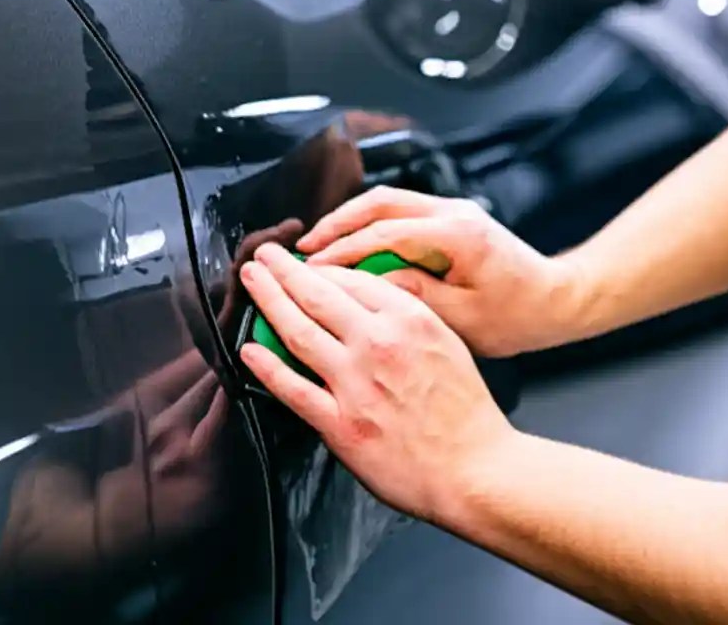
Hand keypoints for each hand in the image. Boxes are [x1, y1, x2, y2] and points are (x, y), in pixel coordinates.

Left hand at [239, 244, 515, 521]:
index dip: (320, 266)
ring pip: (298, 330)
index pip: (352, 278)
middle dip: (282, 269)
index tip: (304, 261)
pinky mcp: (340, 424)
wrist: (478, 471)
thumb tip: (372, 303)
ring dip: (267, 300)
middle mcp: (379, 343)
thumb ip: (409, 320)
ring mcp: (356, 383)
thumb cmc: (468, 414)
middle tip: (263, 255)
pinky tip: (249, 349)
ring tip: (250, 282)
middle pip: (317, 294)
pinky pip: (292, 388)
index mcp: (410, 320)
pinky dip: (265, 366)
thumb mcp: (448, 344)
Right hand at [299, 186, 590, 356]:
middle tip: (303, 250)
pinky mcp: (450, 220)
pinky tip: (350, 247)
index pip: (385, 232)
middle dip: (336, 224)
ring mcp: (452, 211)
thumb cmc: (521, 315)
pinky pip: (399, 212)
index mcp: (458, 235)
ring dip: (348, 220)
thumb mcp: (466, 319)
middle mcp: (454, 213)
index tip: (313, 268)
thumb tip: (371, 284)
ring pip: (386, 201)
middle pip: (378, 202)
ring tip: (318, 246)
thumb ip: (416, 297)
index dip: (343, 250)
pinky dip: (368, 225)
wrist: (558, 300)